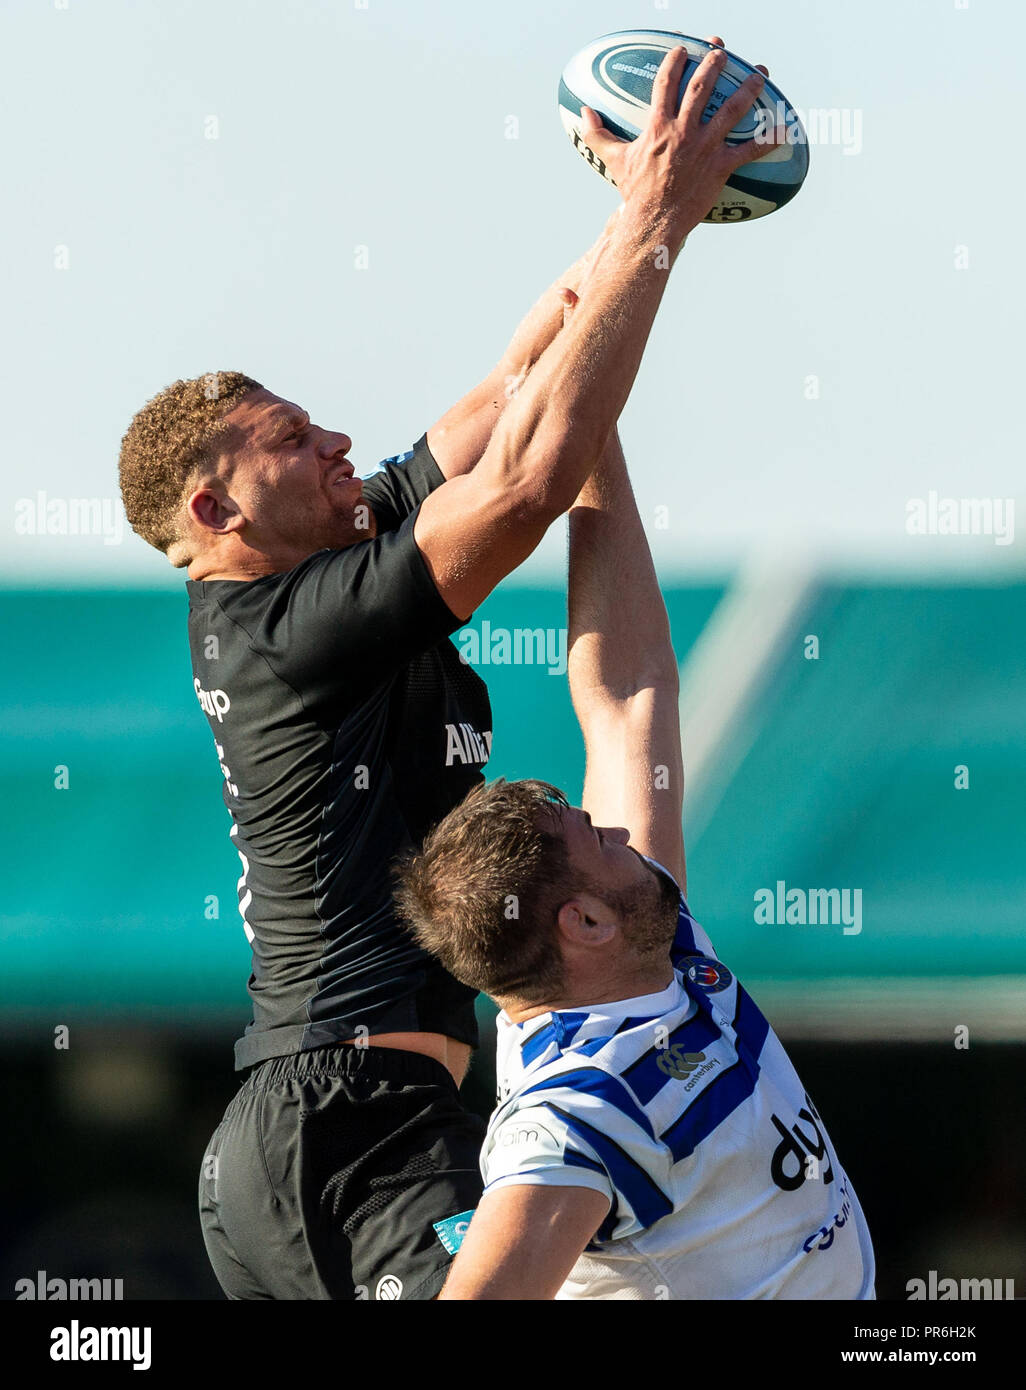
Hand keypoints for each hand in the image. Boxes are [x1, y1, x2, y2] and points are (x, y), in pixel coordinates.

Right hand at [579, 38, 779, 241]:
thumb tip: (582, 113)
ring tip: (760, 72)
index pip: (666, 83)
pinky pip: (750, 150)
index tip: (683, 48)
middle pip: (702, 88)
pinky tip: (784, 126)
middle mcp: (684, 131)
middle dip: (714, 64)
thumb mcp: (613, 160)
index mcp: (659, 126)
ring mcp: (705, 148)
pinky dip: (769, 138)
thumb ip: (598, 134)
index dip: (674, 62)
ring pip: (732, 109)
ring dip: (749, 88)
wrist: (653, 221)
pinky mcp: (721, 166)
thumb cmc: (634, 193)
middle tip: (723, 51)